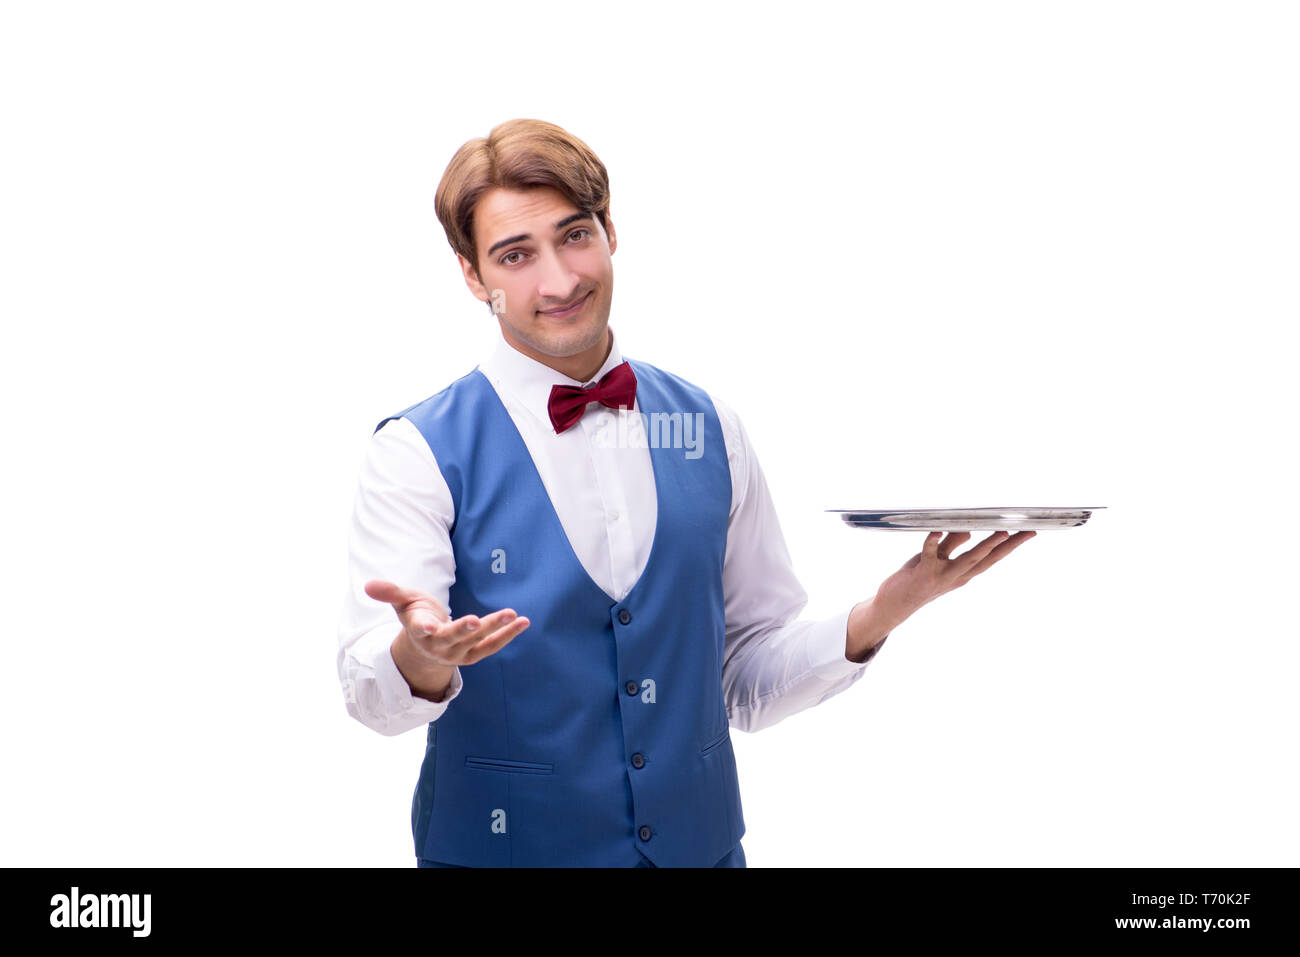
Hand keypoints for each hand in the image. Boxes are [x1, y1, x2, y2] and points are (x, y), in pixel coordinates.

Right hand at [366, 578, 529, 670]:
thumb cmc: (417, 616)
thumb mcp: (403, 602)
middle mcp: (439, 645)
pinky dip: (508, 635)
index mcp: (419, 632)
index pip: (420, 630)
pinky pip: (493, 646)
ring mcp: (458, 652)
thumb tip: (368, 585)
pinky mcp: (474, 654)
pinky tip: (523, 622)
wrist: (428, 645)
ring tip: (513, 615)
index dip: (424, 627)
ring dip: (495, 628)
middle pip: (453, 637)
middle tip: (476, 621)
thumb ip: (390, 593)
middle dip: (464, 630)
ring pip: (477, 641)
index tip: (428, 625)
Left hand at [873, 530, 1036, 621]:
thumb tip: (969, 531)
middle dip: (1008, 545)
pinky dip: (932, 542)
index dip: (1011, 546)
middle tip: (1026, 532)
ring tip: (1001, 533)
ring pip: (967, 559)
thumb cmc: (917, 578)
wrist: (894, 603)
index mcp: (963, 572)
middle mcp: (957, 576)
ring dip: (984, 546)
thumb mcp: (939, 559)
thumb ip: (952, 544)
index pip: (992, 557)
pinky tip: (936, 532)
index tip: (1029, 532)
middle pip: (987, 559)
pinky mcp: (923, 573)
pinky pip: (929, 555)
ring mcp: (942, 575)